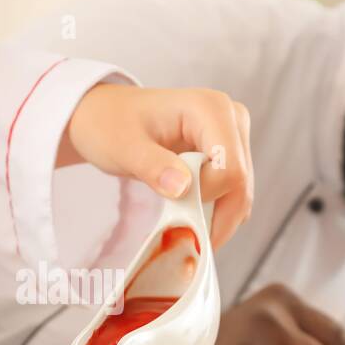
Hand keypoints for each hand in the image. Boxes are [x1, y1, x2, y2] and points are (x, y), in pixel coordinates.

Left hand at [58, 84, 252, 249]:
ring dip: (216, 218)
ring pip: (241, 192)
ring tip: (183, 226)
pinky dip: (214, 211)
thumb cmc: (110, 125)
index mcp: (210, 109)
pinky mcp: (228, 153)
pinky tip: (190, 215)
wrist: (104, 117)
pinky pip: (233, 192)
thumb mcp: (124, 147)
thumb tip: (183, 187)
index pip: (229, 168)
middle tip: (183, 235)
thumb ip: (153, 166)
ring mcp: (233, 136)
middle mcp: (231, 118)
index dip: (205, 196)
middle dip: (216, 217)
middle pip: (241, 183)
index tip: (172, 202)